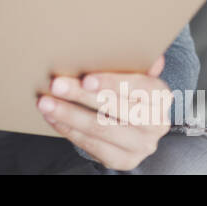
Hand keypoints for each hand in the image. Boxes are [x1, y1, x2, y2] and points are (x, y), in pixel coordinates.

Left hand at [37, 53, 171, 170]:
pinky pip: (93, 146)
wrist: (134, 127)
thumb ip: (133, 61)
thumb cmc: (126, 91)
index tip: (86, 78)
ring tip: (46, 102)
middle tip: (56, 85)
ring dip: (69, 114)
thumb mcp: (132, 74)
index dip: (112, 83)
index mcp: (161, 96)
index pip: (140, 88)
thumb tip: (143, 44)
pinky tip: (53, 117)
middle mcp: (156, 123)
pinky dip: (69, 130)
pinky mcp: (125, 160)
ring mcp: (142, 145)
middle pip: (116, 109)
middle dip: (82, 96)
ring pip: (102, 129)